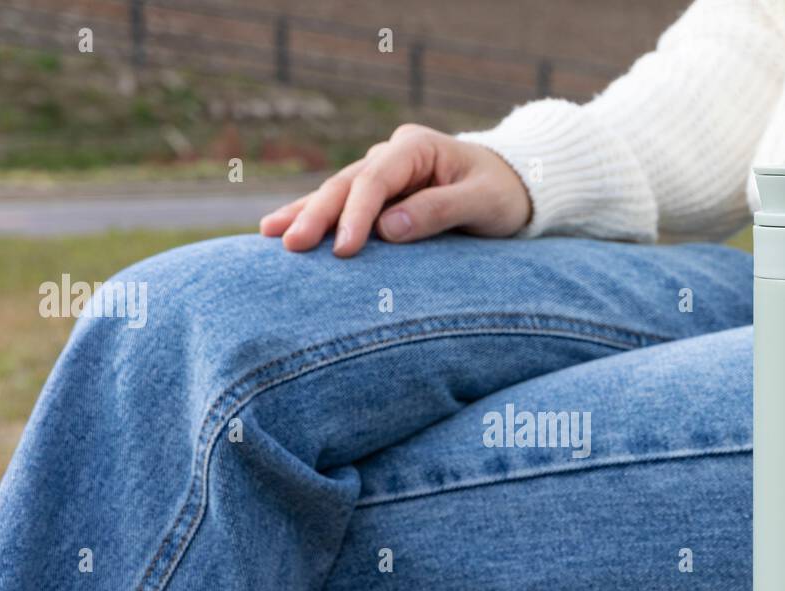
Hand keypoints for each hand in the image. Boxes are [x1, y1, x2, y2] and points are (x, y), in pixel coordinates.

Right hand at [260, 124, 531, 255]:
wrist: (514, 185)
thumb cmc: (503, 193)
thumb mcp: (483, 202)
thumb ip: (439, 211)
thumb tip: (388, 229)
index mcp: (416, 147)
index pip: (375, 180)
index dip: (357, 215)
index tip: (345, 250)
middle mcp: (391, 155)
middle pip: (346, 185)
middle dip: (317, 215)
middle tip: (291, 246)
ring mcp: (382, 172)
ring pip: (335, 193)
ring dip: (304, 215)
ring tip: (270, 236)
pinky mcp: (379, 195)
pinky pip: (341, 206)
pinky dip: (314, 218)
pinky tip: (280, 230)